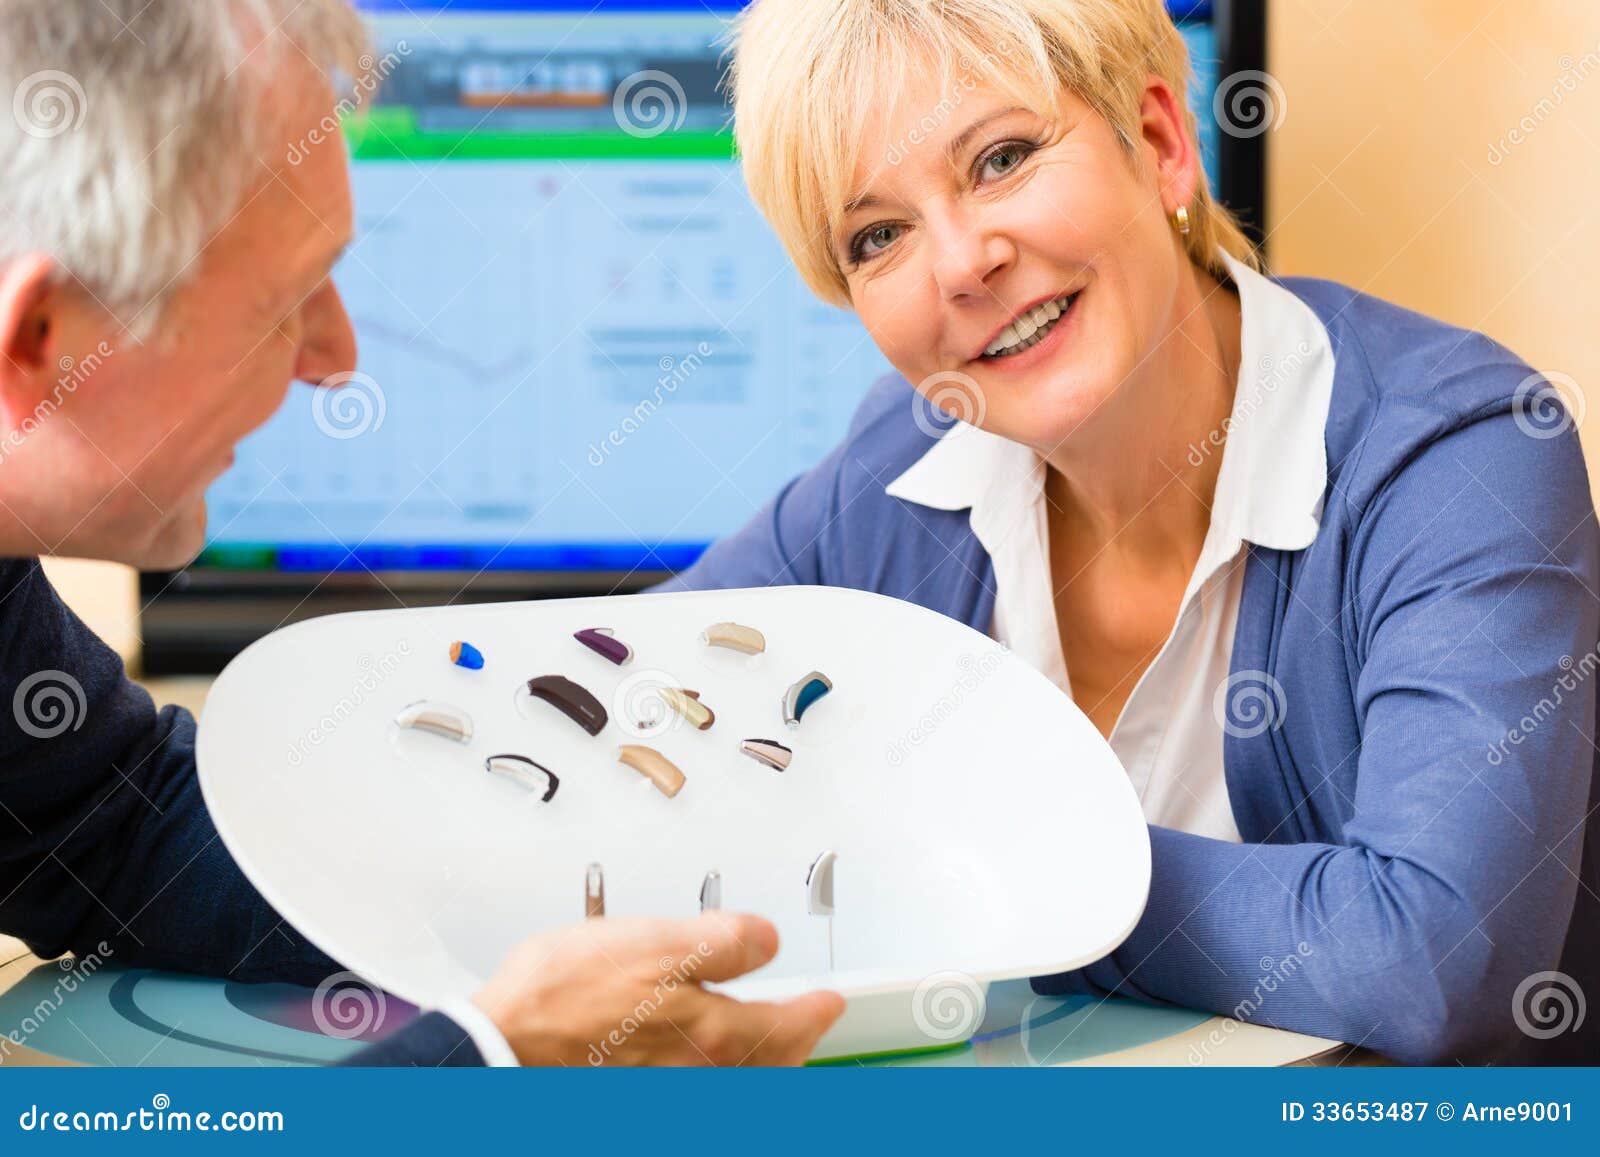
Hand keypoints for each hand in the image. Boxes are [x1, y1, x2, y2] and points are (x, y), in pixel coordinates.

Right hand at [471, 912, 844, 1065]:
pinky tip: (710, 1068)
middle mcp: (698, 1077)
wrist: (501, 1049)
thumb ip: (721, 940)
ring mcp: (669, 1095)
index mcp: (710, 1032)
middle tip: (811, 1024)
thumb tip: (768, 938)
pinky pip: (701, 1095)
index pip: (787, 1024)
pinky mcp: (639, 1098)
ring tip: (772, 1048)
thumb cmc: (563, 999)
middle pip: (769, 1068)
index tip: (829, 1000)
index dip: (814, 1010)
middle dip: (796, 1045)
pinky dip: (719, 1081)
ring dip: (765, 1068)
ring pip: (738, 1086)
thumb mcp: (651, 941)